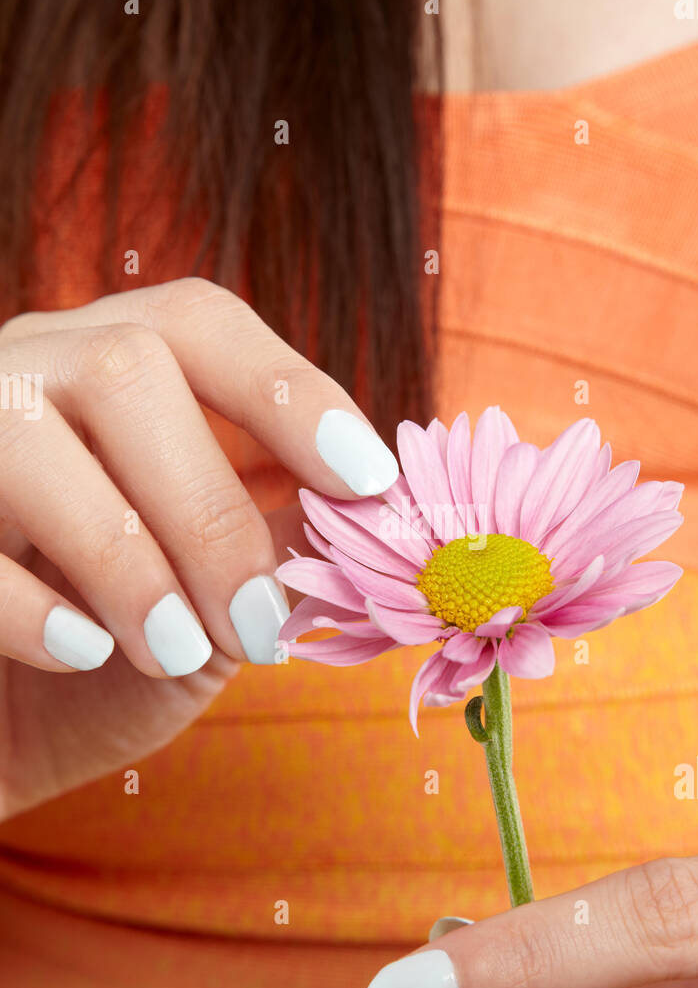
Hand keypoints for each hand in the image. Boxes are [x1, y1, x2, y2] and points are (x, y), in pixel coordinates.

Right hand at [0, 278, 397, 817]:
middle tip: (256, 624)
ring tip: (173, 651)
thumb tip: (372, 515)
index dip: (290, 389)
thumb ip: (277, 547)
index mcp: (110, 368)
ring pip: (33, 434)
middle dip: (209, 508)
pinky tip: (82, 653)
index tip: (369, 479)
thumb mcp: (215, 604)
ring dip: (125, 558)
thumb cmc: (111, 663)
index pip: (201, 324)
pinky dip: (31, 603)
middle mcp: (26, 373)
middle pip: (126, 368)